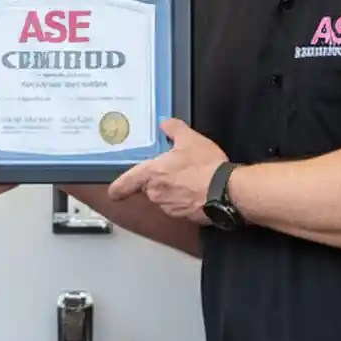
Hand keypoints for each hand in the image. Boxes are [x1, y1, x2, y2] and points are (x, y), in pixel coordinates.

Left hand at [107, 118, 226, 223]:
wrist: (226, 191)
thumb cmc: (205, 166)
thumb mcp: (190, 139)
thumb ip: (174, 129)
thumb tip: (166, 124)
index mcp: (151, 174)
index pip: (126, 183)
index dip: (118, 188)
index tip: (114, 192)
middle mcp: (156, 193)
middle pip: (149, 188)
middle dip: (159, 180)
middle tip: (175, 169)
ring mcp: (169, 207)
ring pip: (165, 197)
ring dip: (173, 190)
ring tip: (191, 178)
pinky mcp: (183, 216)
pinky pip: (179, 206)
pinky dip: (186, 199)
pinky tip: (199, 190)